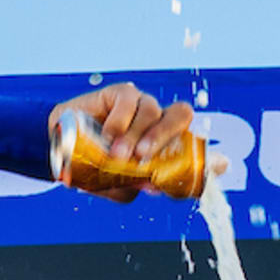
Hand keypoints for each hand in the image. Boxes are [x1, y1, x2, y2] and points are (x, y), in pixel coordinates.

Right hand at [50, 82, 206, 202]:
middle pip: (180, 116)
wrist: (57, 148)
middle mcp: (157, 122)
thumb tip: (154, 186)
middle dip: (166, 137)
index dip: (210, 155)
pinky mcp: (119, 93)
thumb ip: (133, 185)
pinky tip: (108, 135)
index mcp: (164, 144)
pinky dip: (120, 119)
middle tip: (144, 157)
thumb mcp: (115, 183)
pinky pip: (129, 100)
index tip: (222, 166)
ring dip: (135, 135)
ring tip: (117, 155)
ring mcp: (140, 105)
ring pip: (152, 111)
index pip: (193, 145)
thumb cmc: (92, 166)